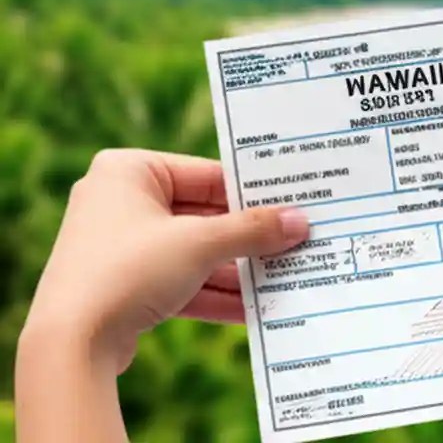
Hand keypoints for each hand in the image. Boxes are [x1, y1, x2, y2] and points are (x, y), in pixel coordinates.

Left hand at [21, 149, 309, 372]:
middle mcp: (121, 202)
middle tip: (297, 242)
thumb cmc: (127, 271)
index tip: (294, 207)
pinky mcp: (125, 285)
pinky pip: (181, 281)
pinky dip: (215, 293)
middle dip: (249, 238)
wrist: (70, 344)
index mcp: (129, 171)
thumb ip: (253, 231)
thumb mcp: (200, 244)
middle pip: (204, 216)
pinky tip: (255, 308)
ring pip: (195, 252)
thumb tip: (300, 222)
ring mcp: (122, 246)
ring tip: (285, 278)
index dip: (254, 195)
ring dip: (238, 270)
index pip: (208, 176)